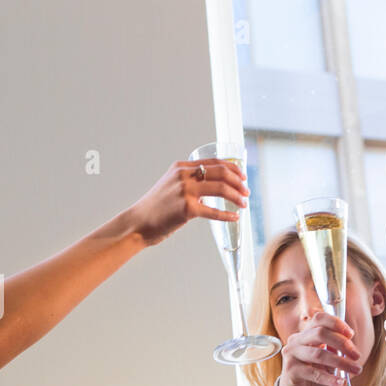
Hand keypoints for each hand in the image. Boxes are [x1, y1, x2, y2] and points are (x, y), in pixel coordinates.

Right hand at [124, 158, 249, 246]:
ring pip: (221, 188)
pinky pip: (214, 211)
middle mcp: (184, 176)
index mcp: (181, 168)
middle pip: (221, 172)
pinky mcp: (187, 209)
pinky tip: (235, 217)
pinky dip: (227, 215)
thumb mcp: (171, 186)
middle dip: (238, 182)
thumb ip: (190, 183)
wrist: (138, 223)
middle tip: (246, 192)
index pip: (214, 162)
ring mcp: (185, 191)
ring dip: (236, 196)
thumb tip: (213, 188)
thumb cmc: (156, 208)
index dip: (233, 168)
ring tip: (244, 204)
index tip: (243, 177)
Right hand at [278, 314, 362, 385]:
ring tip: (356, 370)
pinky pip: (314, 373)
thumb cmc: (314, 374)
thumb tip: (349, 344)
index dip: (336, 323)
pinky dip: (330, 378)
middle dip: (342, 343)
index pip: (319, 319)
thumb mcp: (327, 359)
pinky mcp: (291, 370)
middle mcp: (296, 340)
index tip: (351, 335)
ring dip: (341, 362)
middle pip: (320, 333)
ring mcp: (291, 354)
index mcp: (306, 333)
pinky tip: (341, 382)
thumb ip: (335, 348)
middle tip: (356, 356)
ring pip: (319, 354)